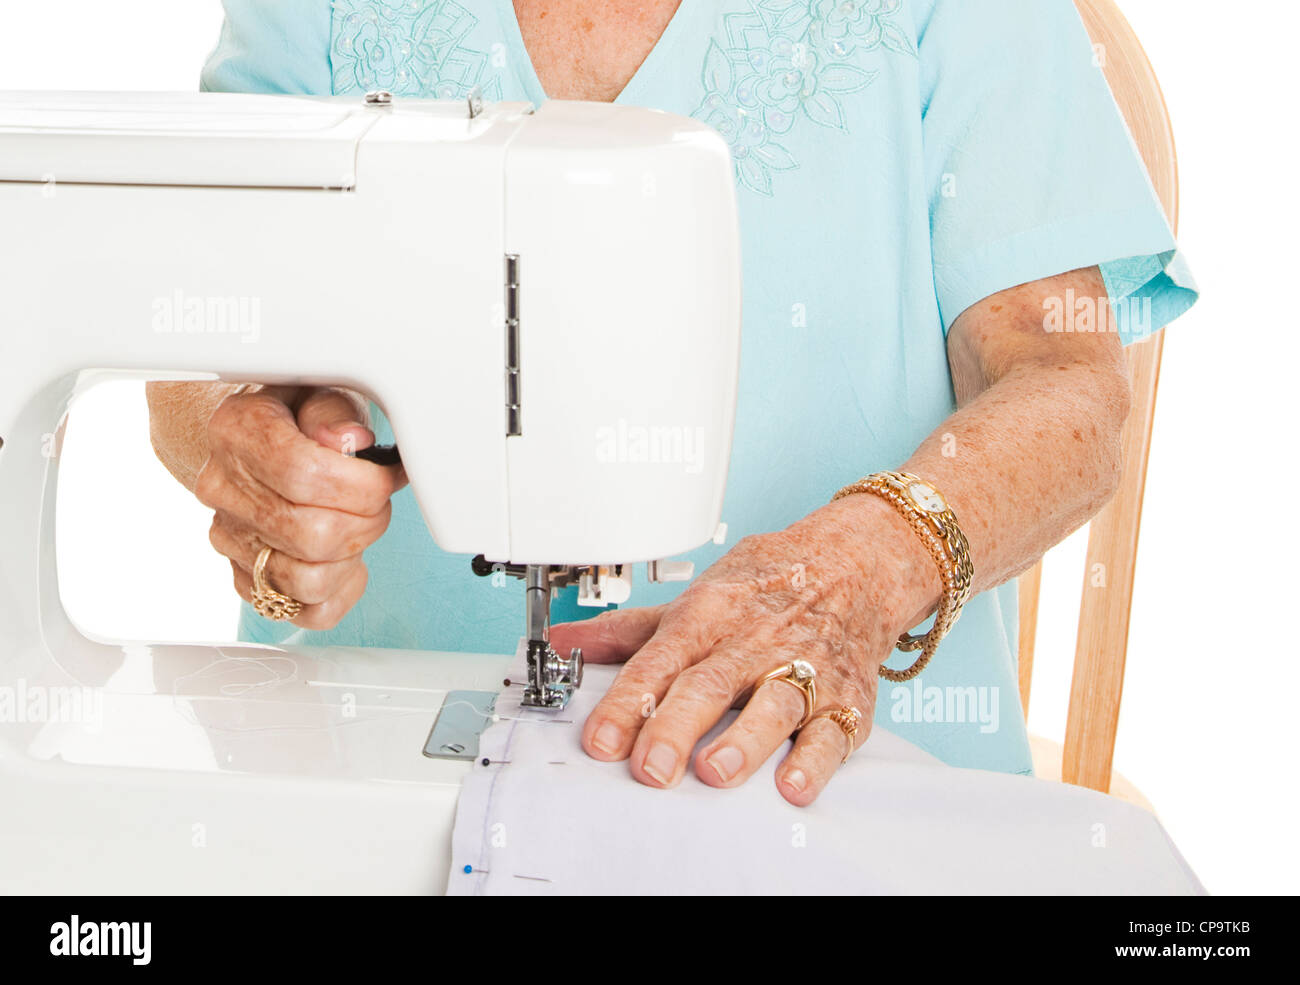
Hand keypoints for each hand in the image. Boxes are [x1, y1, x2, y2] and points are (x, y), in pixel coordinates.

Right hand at [194, 386, 405, 629]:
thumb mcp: (319, 390)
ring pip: (308, 581)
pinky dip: (341, 591)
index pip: (302, 474)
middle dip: (368, 521)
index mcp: (236, 431)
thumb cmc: (298, 415)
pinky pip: (305, 612)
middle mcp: (221, 489)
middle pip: (312, 535)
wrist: (258, 440)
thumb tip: (349, 439)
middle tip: (378, 501)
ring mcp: (230, 539)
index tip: (386, 477)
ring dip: (353, 557)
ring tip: (359, 526)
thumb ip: (334, 410)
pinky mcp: (245, 578)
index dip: (362, 484)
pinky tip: (345, 559)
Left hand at [549, 495, 940, 805]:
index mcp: (709, 616)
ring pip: (772, 705)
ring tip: (714, 772)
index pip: (658, 662)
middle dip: (676, 727)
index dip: (626, 702)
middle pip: (709, 685)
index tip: (599, 741)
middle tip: (650, 769)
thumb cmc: (766, 587)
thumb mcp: (695, 598)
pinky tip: (794, 784)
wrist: (857, 562)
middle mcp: (753, 643)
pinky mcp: (845, 699)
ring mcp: (803, 669)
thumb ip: (629, 632)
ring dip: (744, 741)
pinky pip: (833, 732)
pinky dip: (815, 760)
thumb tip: (563, 645)